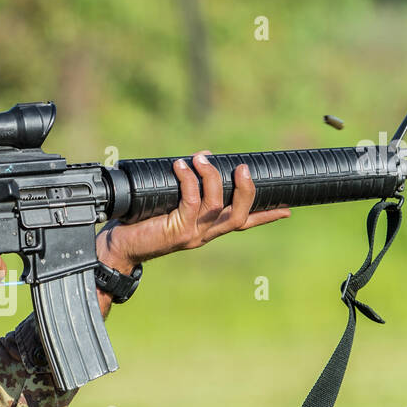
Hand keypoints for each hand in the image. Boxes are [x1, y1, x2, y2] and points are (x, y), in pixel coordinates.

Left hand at [99, 151, 289, 269]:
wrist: (118, 248)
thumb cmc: (139, 224)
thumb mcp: (169, 205)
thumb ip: (186, 190)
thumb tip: (200, 158)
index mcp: (207, 230)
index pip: (243, 223)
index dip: (266, 216)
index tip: (287, 209)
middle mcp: (204, 234)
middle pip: (239, 215)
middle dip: (246, 190)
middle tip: (242, 168)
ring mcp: (192, 234)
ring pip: (217, 205)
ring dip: (212, 177)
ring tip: (201, 158)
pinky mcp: (177, 231)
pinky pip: (191, 201)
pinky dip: (189, 180)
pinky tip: (182, 166)